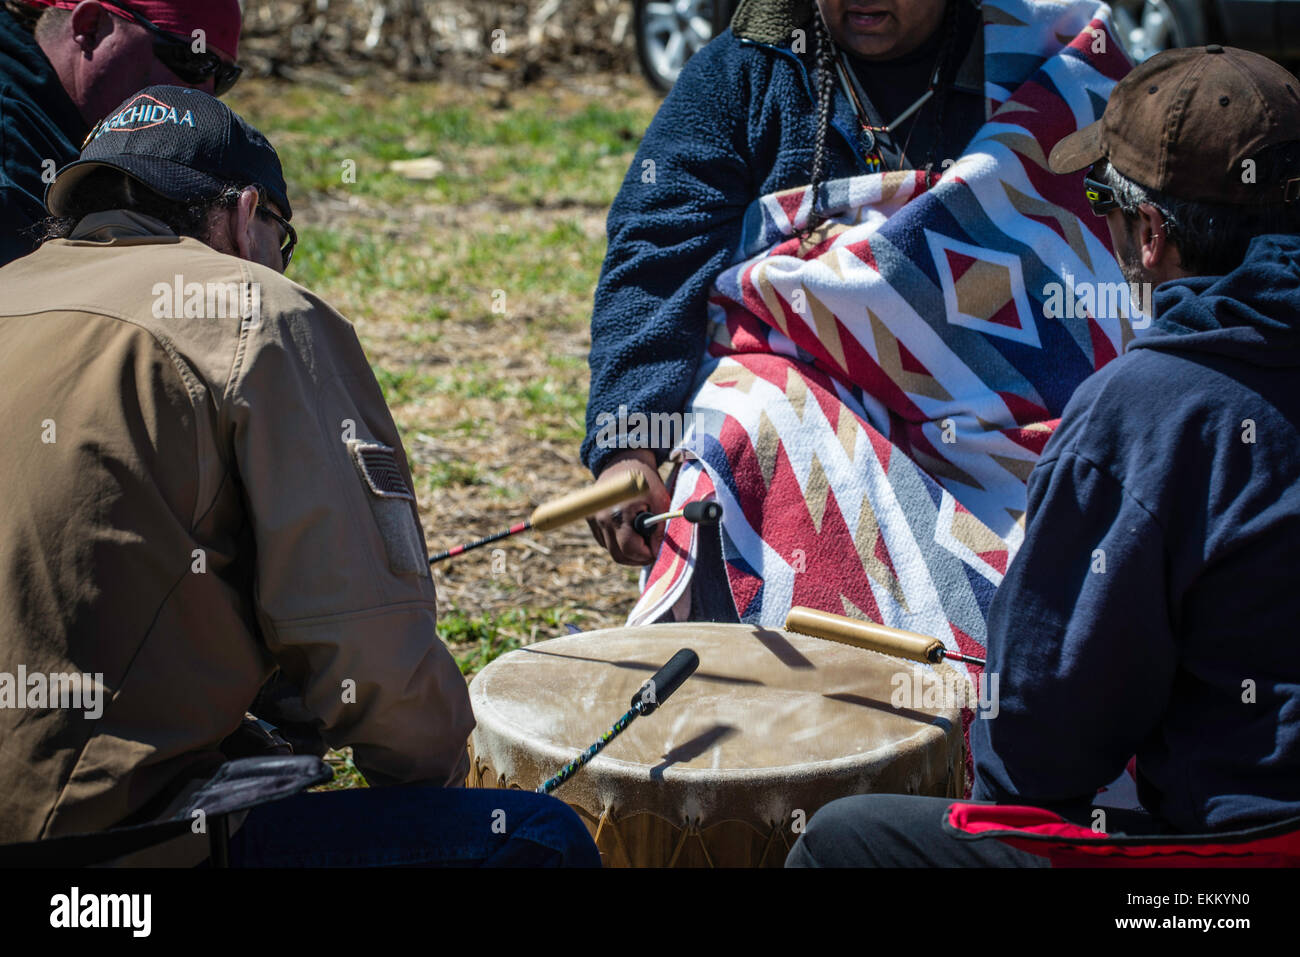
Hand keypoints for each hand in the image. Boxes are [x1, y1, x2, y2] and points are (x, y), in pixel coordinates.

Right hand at [586, 450, 670, 564]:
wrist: (623, 461)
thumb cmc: (645, 480)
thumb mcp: (660, 500)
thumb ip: (659, 528)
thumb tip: (658, 551)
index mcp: (619, 513)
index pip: (631, 550)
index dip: (647, 554)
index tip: (658, 550)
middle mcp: (602, 518)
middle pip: (619, 555)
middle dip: (638, 557)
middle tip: (651, 550)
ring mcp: (593, 519)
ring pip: (611, 550)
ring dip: (628, 551)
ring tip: (642, 537)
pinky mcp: (590, 520)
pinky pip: (605, 542)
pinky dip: (618, 542)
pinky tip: (628, 530)